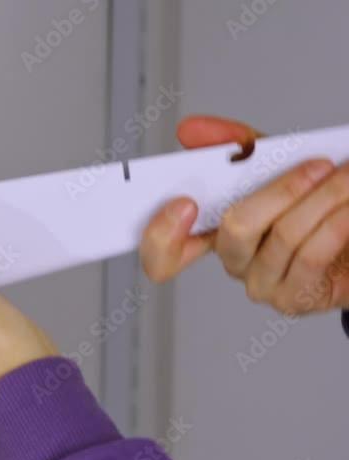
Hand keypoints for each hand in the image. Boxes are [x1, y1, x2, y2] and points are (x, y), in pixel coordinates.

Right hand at [141, 115, 348, 313]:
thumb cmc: (309, 203)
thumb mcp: (272, 165)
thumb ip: (234, 145)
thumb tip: (190, 130)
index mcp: (212, 231)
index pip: (161, 253)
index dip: (162, 235)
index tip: (185, 202)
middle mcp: (231, 260)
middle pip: (236, 229)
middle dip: (284, 190)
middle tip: (317, 165)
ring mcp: (260, 283)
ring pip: (283, 235)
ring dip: (325, 198)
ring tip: (345, 175)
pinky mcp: (292, 298)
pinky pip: (311, 256)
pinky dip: (335, 223)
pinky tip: (347, 207)